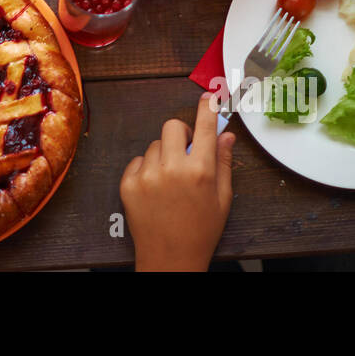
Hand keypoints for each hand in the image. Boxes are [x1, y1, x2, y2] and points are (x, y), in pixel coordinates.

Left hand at [119, 95, 234, 270]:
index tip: (208, 97)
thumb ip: (223, 163)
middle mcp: (172, 169)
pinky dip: (146, 169)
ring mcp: (147, 176)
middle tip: (186, 151)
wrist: (170, 259)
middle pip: (172, 126)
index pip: (205, 127)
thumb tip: (226, 135)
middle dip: (181, 134)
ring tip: (170, 181)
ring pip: (155, 145)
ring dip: (163, 155)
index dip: (207, 108)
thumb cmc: (200, 231)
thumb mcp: (222, 199)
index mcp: (200, 171)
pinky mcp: (128, 184)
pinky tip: (155, 189)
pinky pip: (138, 160)